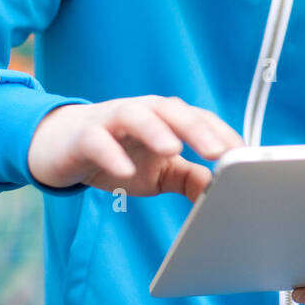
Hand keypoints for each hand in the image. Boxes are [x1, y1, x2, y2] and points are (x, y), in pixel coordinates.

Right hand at [28, 95, 243, 200]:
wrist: (61, 148)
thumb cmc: (119, 154)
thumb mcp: (160, 171)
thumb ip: (190, 178)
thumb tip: (221, 194)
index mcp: (165, 119)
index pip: (199, 118)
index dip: (222, 133)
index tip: (242, 154)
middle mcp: (142, 112)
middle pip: (172, 111)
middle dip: (197, 129)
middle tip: (218, 152)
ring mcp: (111, 120)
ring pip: (136, 115)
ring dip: (156, 130)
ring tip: (173, 149)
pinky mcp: (83, 136)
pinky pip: (98, 140)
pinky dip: (112, 154)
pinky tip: (125, 172)